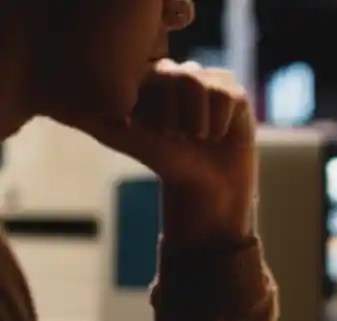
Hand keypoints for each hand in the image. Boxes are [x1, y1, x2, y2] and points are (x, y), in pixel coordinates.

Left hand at [62, 60, 257, 244]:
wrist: (205, 186)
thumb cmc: (164, 161)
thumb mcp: (124, 138)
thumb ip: (94, 118)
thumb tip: (58, 107)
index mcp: (152, 77)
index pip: (154, 75)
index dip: (157, 108)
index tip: (157, 132)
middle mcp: (179, 73)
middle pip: (182, 78)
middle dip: (180, 117)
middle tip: (180, 137)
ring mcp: (209, 81)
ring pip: (205, 88)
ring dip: (200, 124)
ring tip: (200, 138)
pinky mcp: (235, 93)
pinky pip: (227, 97)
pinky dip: (221, 125)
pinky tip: (219, 136)